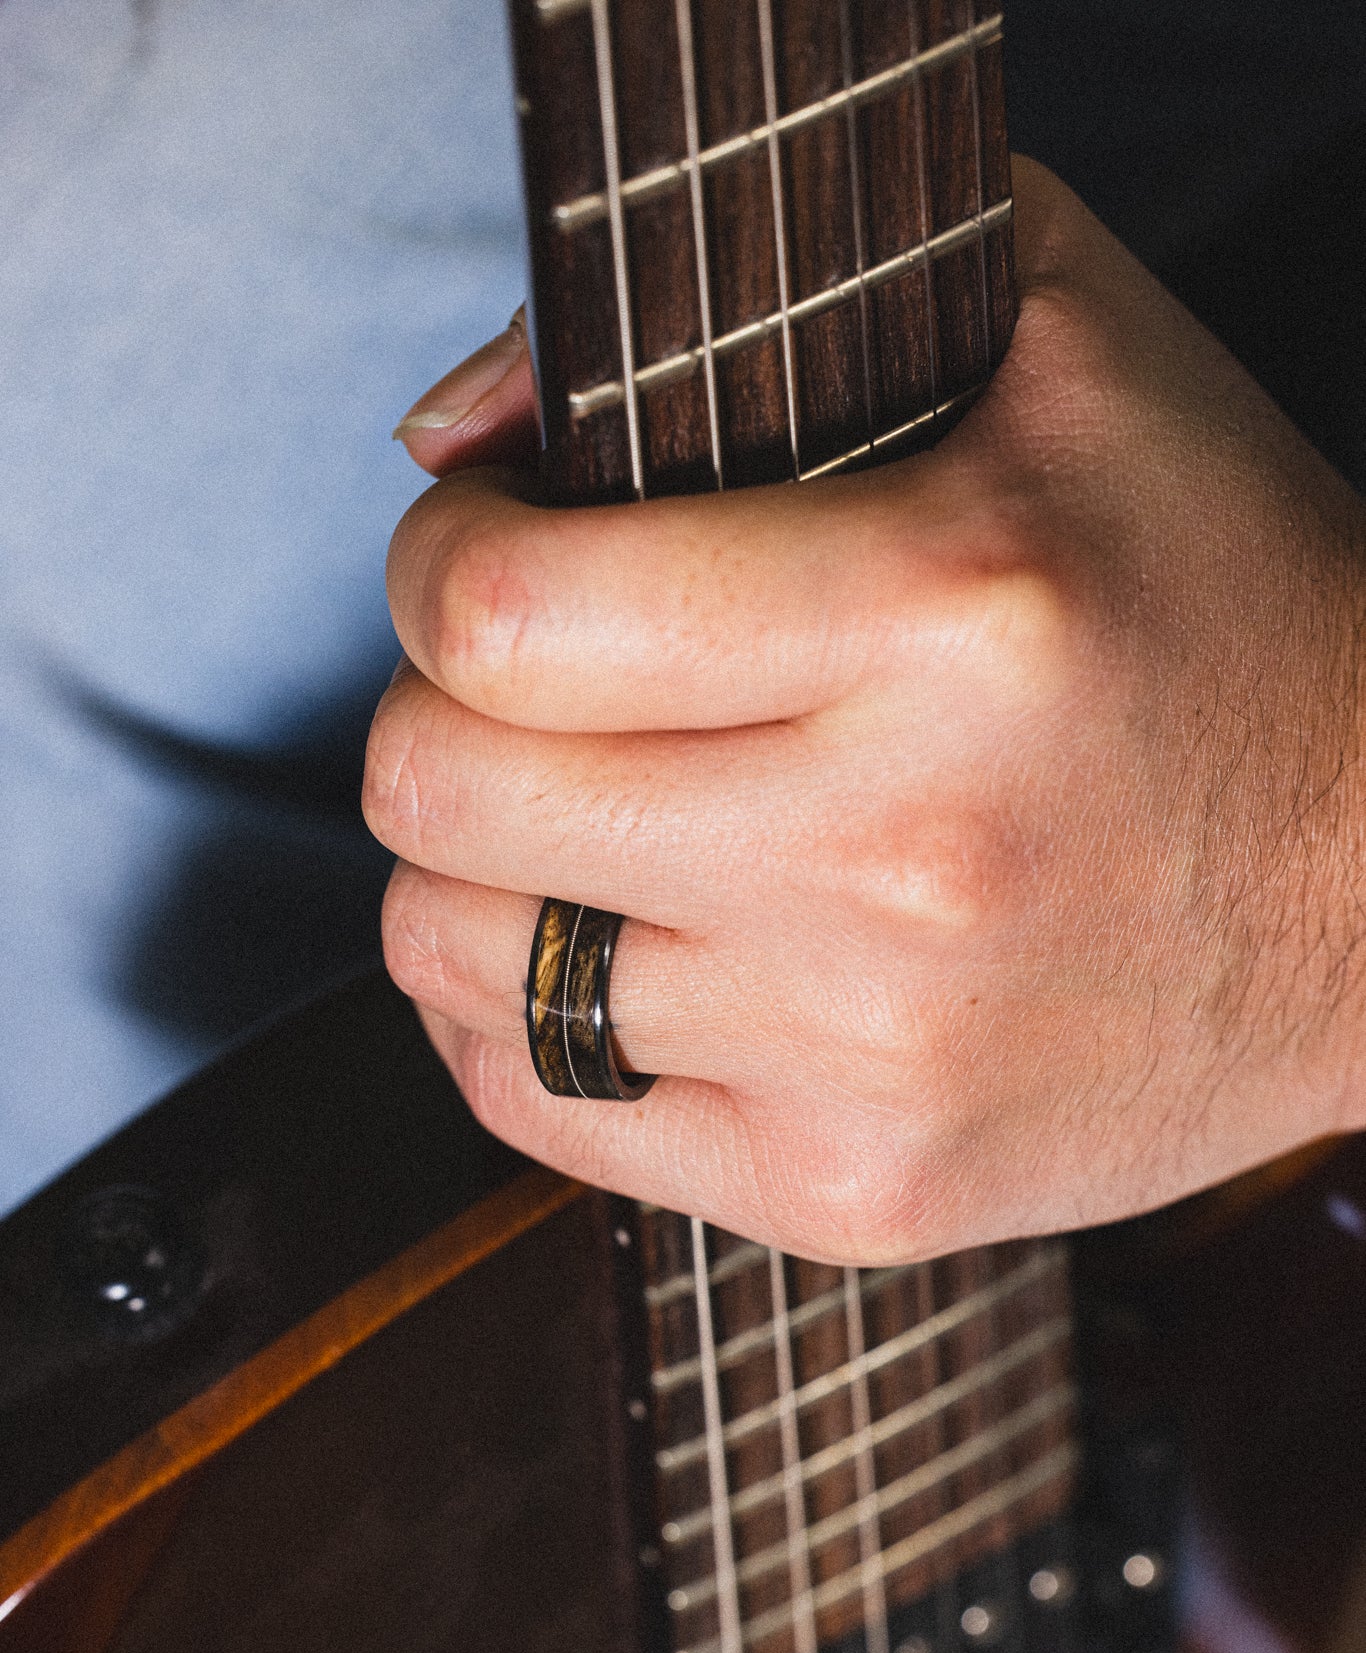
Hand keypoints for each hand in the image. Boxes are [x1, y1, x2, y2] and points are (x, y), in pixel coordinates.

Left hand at [366, 160, 1365, 1262]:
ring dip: (462, 867)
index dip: (436, 564)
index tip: (480, 554)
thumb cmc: (1220, 607)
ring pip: (458, 959)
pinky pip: (540, 1109)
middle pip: (444, 791)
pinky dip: (513, 1020)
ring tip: (557, 821)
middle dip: (431, 714)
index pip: (506, 614)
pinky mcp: (856, 1191)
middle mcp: (894, 855)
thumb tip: (457, 434)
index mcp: (945, 614)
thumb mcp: (1065, 348)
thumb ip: (761, 302)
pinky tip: (590, 950)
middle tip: (510, 695)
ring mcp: (869, 1053)